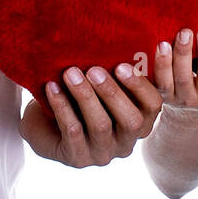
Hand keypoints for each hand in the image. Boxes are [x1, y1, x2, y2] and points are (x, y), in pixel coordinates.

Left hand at [20, 64, 161, 166]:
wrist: (44, 122)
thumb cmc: (79, 96)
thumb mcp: (100, 85)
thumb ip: (115, 72)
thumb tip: (119, 39)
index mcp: (140, 121)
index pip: (153, 106)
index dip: (141, 86)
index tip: (121, 64)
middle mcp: (126, 142)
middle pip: (131, 120)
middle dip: (112, 92)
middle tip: (93, 69)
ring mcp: (102, 154)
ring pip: (101, 126)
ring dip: (85, 96)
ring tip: (70, 73)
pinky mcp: (77, 159)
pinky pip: (73, 132)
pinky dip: (62, 107)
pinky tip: (52, 88)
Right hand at [153, 27, 197, 112]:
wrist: (195, 111)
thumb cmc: (176, 84)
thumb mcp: (165, 79)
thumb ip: (161, 62)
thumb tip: (159, 31)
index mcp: (166, 95)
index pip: (163, 81)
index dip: (162, 63)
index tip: (162, 43)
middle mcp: (185, 100)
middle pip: (183, 77)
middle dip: (184, 53)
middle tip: (184, 32)